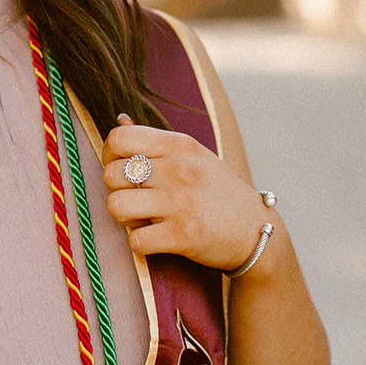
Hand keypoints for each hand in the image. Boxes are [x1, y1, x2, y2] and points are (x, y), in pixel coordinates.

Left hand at [102, 115, 269, 271]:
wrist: (256, 229)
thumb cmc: (217, 191)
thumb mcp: (193, 156)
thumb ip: (156, 143)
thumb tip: (119, 121)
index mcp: (179, 144)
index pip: (119, 138)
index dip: (110, 156)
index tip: (122, 170)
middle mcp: (179, 169)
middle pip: (111, 174)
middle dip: (117, 190)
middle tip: (136, 198)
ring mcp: (181, 202)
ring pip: (116, 205)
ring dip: (125, 217)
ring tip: (143, 218)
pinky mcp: (183, 235)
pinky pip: (135, 240)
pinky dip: (141, 243)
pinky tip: (157, 237)